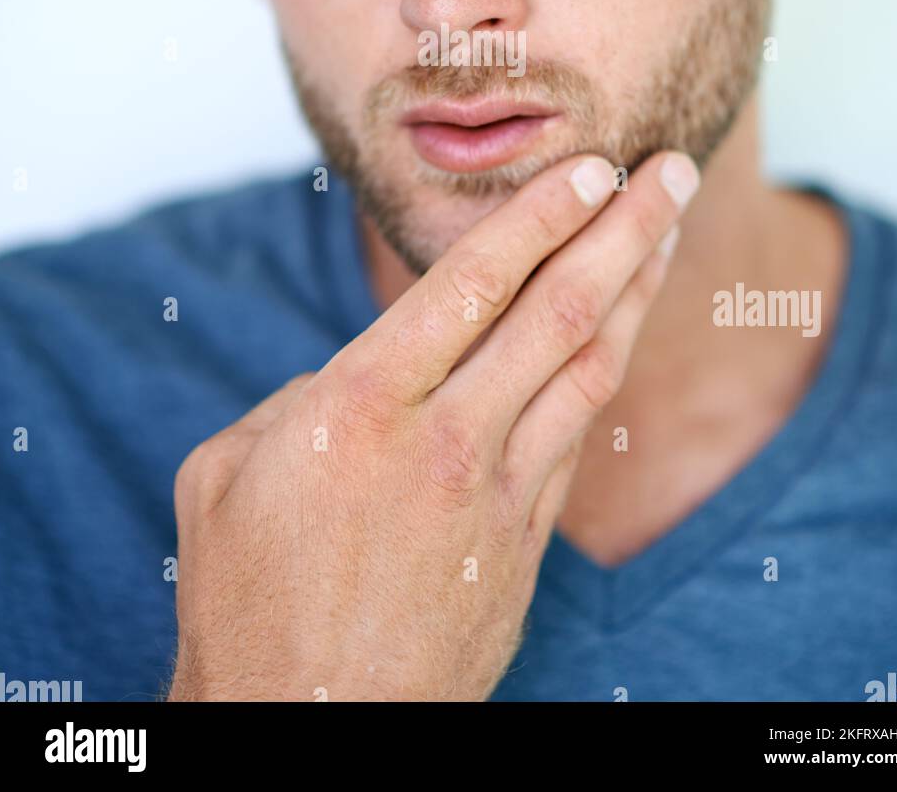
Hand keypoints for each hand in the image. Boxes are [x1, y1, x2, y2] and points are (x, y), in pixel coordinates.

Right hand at [167, 148, 698, 700]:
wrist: (306, 730)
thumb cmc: (248, 602)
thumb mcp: (228, 471)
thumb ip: (302, 397)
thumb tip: (358, 374)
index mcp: (360, 405)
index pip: (474, 281)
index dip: (542, 214)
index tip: (590, 167)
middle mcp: (445, 439)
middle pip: (559, 309)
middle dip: (623, 228)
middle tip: (668, 171)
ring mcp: (498, 495)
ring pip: (588, 368)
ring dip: (635, 290)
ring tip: (668, 232)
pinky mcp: (525, 545)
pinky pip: (576, 437)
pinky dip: (603, 372)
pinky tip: (620, 334)